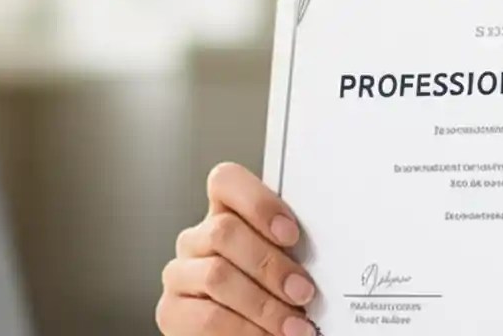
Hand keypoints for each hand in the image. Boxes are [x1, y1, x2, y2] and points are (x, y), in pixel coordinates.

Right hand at [157, 163, 316, 335]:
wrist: (247, 334)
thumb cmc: (273, 294)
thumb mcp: (284, 264)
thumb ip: (292, 249)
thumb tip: (330, 248)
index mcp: (226, 214)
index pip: (226, 181)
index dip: (258, 202)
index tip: (291, 233)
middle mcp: (197, 240)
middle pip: (224, 231)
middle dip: (270, 265)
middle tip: (304, 291)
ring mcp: (180, 274)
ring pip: (217, 276)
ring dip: (264, 304)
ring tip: (295, 325)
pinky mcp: (171, 312)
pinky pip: (208, 317)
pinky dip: (246, 330)